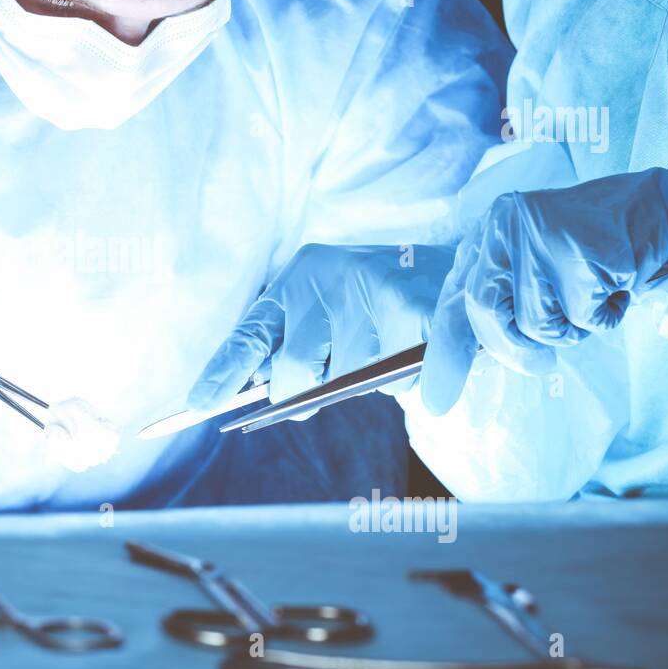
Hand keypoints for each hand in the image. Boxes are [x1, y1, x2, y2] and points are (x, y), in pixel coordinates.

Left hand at [187, 244, 452, 416]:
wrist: (469, 264)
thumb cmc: (387, 304)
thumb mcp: (332, 315)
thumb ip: (298, 351)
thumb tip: (277, 400)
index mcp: (297, 277)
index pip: (249, 333)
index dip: (223, 371)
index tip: (198, 404)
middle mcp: (325, 275)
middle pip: (294, 371)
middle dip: (308, 393)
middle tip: (338, 373)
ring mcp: (368, 285)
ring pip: (350, 381)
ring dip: (373, 383)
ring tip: (395, 346)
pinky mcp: (412, 303)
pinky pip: (397, 379)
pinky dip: (412, 383)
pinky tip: (421, 359)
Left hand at [421, 158, 667, 414]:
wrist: (663, 204)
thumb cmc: (596, 245)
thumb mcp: (535, 263)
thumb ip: (502, 299)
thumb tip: (465, 359)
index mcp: (489, 232)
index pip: (454, 299)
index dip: (444, 353)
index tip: (435, 401)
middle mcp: (503, 227)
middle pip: (487, 313)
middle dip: (516, 348)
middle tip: (543, 361)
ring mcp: (539, 234)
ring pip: (540, 323)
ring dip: (574, 327)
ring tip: (594, 295)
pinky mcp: (580, 249)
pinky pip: (587, 316)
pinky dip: (609, 315)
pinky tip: (620, 285)